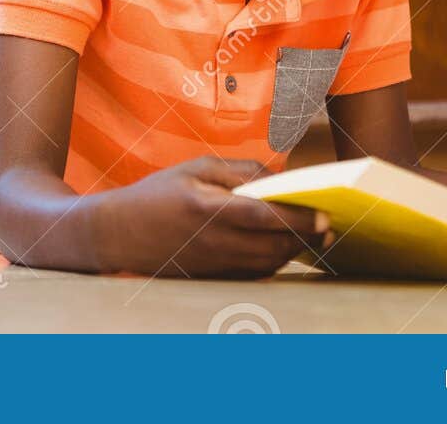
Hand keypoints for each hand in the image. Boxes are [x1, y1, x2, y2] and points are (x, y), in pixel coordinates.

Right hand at [90, 157, 331, 278]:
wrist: (118, 234)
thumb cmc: (157, 194)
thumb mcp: (194, 168)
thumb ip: (238, 171)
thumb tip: (277, 178)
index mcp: (209, 210)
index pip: (265, 217)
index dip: (298, 218)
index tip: (324, 216)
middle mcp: (215, 243)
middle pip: (274, 246)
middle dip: (305, 238)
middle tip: (327, 226)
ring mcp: (215, 265)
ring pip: (269, 264)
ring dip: (293, 251)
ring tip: (311, 235)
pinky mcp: (214, 277)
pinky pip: (255, 273)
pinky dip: (274, 261)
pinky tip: (281, 246)